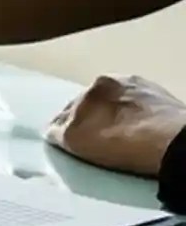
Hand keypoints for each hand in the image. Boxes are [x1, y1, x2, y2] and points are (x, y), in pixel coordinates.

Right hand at [45, 74, 185, 176]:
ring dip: (116, 117)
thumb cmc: (124, 143)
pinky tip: (141, 136)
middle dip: (92, 118)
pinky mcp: (167, 102)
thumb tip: (53, 130)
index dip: (64, 126)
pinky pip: (144, 112)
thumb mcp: (76, 141)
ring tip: (120, 139)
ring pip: (121, 105)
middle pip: (95, 102)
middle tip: (94, 140)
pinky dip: (140, 121)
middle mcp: (120, 80)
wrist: (173, 145)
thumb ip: (58, 131)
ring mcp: (146, 90)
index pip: (69, 107)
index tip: (65, 140)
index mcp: (96, 84)